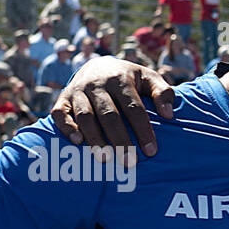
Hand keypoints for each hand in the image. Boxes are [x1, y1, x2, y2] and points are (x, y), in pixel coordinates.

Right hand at [49, 56, 173, 154]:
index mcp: (120, 79)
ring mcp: (77, 91)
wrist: (98, 66)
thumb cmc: (130, 79)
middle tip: (129, 162)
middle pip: (109, 115)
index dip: (142, 129)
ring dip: (95, 138)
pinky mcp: (63, 99)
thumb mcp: (149, 79)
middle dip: (120, 140)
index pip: (133, 107)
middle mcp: (97, 84)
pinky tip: (78, 143)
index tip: (151, 151)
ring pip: (85, 116)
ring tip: (105, 159)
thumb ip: (163, 93)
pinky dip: (67, 128)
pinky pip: (60, 113)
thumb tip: (168, 115)